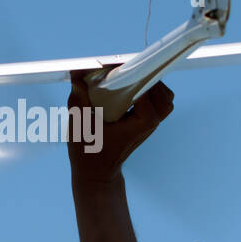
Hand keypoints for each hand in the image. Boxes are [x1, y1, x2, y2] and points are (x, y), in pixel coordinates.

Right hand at [67, 69, 174, 186]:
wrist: (96, 173)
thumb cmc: (88, 151)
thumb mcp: (79, 122)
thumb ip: (79, 96)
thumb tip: (77, 73)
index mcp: (141, 123)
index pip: (147, 91)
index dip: (133, 75)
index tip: (117, 68)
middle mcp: (150, 123)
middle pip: (162, 92)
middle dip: (145, 77)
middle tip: (123, 72)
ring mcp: (151, 124)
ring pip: (163, 97)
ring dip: (148, 84)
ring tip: (127, 79)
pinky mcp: (146, 123)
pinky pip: (157, 102)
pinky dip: (147, 92)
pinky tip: (127, 88)